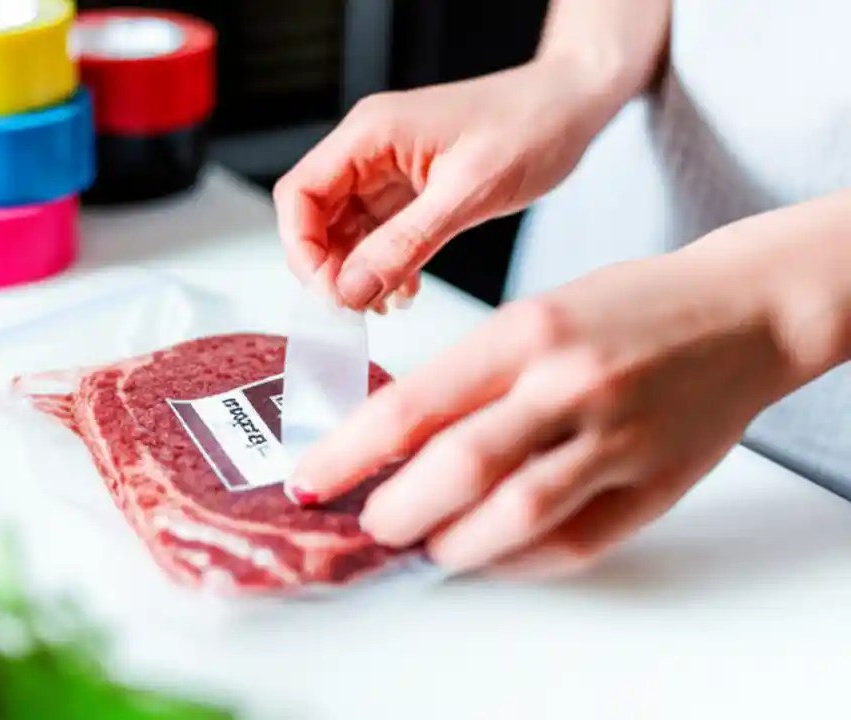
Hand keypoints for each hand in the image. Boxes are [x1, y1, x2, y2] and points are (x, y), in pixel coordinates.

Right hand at [273, 57, 625, 310]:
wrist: (572, 106)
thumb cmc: (531, 125)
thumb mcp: (468, 192)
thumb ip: (405, 243)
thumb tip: (353, 288)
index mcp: (371, 133)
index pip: (301, 193)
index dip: (303, 248)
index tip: (329, 292)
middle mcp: (370, 148)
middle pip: (315, 215)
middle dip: (329, 267)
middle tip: (356, 307)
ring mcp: (387, 169)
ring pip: (343, 230)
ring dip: (357, 272)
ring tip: (384, 303)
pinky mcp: (409, 189)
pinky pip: (376, 234)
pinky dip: (383, 266)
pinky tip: (406, 288)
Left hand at [287, 249, 794, 577]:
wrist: (744, 312)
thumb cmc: (628, 309)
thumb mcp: (533, 312)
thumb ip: (470, 377)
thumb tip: (393, 442)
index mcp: (526, 331)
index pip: (413, 405)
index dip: (349, 453)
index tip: (312, 479)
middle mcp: (568, 384)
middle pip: (457, 469)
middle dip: (395, 511)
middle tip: (371, 524)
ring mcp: (617, 438)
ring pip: (514, 516)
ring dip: (453, 545)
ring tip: (427, 544)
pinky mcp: (654, 485)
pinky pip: (572, 543)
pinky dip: (518, 559)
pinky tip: (491, 553)